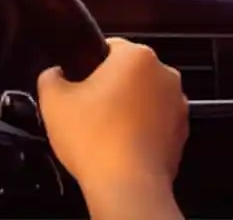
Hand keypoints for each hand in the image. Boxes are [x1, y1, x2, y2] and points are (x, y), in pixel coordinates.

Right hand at [37, 38, 187, 219]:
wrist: (127, 186)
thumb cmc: (93, 138)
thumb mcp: (53, 99)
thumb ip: (50, 75)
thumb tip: (57, 74)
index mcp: (137, 56)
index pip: (107, 46)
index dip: (86, 66)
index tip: (76, 86)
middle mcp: (165, 74)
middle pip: (128, 72)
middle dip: (109, 86)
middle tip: (85, 110)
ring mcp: (179, 105)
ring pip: (142, 97)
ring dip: (126, 108)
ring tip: (102, 132)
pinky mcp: (183, 133)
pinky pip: (154, 122)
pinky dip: (139, 129)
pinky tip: (119, 145)